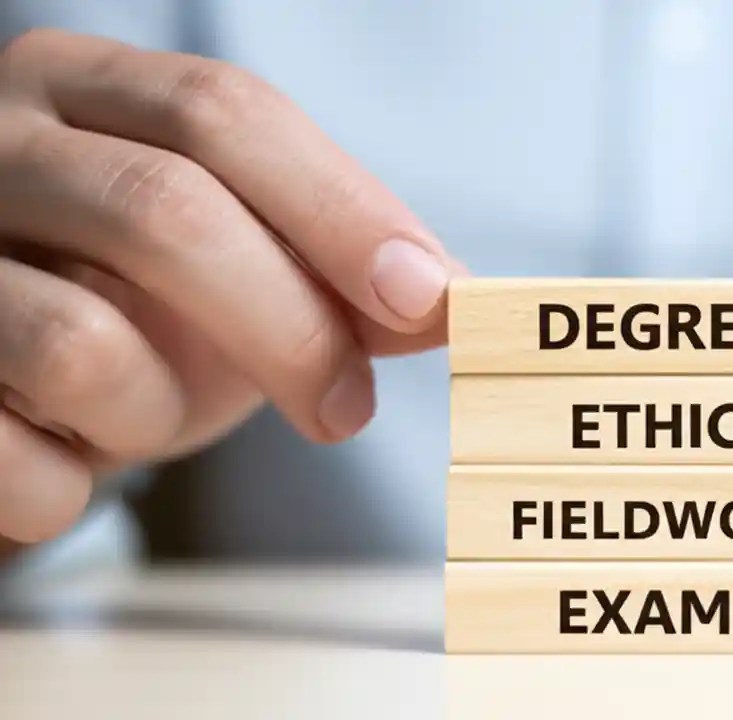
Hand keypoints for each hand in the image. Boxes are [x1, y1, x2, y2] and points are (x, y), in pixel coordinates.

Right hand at [0, 30, 461, 544]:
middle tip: (347, 410)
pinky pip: (12, 459)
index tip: (435, 299)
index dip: (342, 208)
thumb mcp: (234, 263)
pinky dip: (72, 486)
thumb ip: (334, 273)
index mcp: (80, 90)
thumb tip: (448, 302)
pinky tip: (70, 459)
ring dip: (156, 412)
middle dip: (288, 329)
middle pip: (162, 211)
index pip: (223, 112)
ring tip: (149, 413)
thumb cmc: (128, 299)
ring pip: (80, 345)